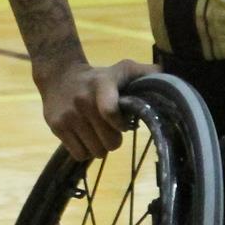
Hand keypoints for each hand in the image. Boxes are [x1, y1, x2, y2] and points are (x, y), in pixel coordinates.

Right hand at [37, 59, 157, 160]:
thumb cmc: (97, 77)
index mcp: (102, 85)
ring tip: (96, 133)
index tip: (124, 123)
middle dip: (113, 139)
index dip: (121, 125)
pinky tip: (84, 136)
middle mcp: (82, 101)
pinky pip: (79, 155)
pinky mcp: (56, 126)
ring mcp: (68, 116)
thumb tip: (168, 78)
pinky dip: (84, 150)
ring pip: (95, 152)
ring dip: (99, 146)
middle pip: (109, 142)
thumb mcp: (121, 69)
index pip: (111, 112)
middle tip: (109, 129)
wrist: (57, 75)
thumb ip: (146, 73)